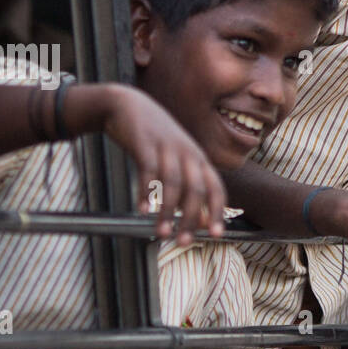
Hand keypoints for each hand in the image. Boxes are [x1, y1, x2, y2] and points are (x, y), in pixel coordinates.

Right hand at [89, 85, 224, 243]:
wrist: (129, 106)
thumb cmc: (155, 140)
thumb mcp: (176, 160)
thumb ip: (187, 187)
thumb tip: (199, 220)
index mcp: (198, 158)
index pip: (216, 187)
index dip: (218, 211)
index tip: (215, 234)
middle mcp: (187, 152)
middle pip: (196, 188)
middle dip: (192, 218)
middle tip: (183, 242)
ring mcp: (167, 146)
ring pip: (173, 182)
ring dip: (168, 210)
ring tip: (161, 232)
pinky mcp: (145, 143)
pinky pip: (148, 170)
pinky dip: (146, 191)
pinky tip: (142, 208)